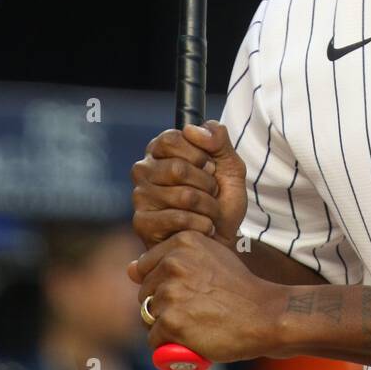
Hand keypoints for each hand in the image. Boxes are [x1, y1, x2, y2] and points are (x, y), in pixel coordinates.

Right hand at [131, 121, 247, 250]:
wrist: (222, 239)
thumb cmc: (222, 200)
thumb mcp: (230, 165)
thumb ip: (217, 139)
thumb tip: (191, 129)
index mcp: (161, 150)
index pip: (172, 139)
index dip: (199, 155)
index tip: (211, 167)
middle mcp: (144, 170)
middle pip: (177, 169)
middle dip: (207, 184)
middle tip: (212, 193)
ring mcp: (140, 197)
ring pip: (183, 196)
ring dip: (208, 206)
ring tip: (210, 212)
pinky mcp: (142, 223)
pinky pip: (178, 219)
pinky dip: (202, 224)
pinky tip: (204, 228)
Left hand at [131, 231, 287, 363]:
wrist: (266, 313)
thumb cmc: (238, 288)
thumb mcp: (209, 260)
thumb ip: (172, 260)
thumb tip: (128, 268)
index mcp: (182, 242)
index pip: (147, 268)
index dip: (165, 285)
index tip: (190, 292)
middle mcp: (172, 262)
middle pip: (145, 293)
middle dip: (163, 307)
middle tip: (196, 312)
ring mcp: (170, 292)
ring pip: (148, 317)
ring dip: (167, 327)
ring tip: (197, 325)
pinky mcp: (171, 322)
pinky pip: (155, 340)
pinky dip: (170, 346)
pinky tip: (194, 339)